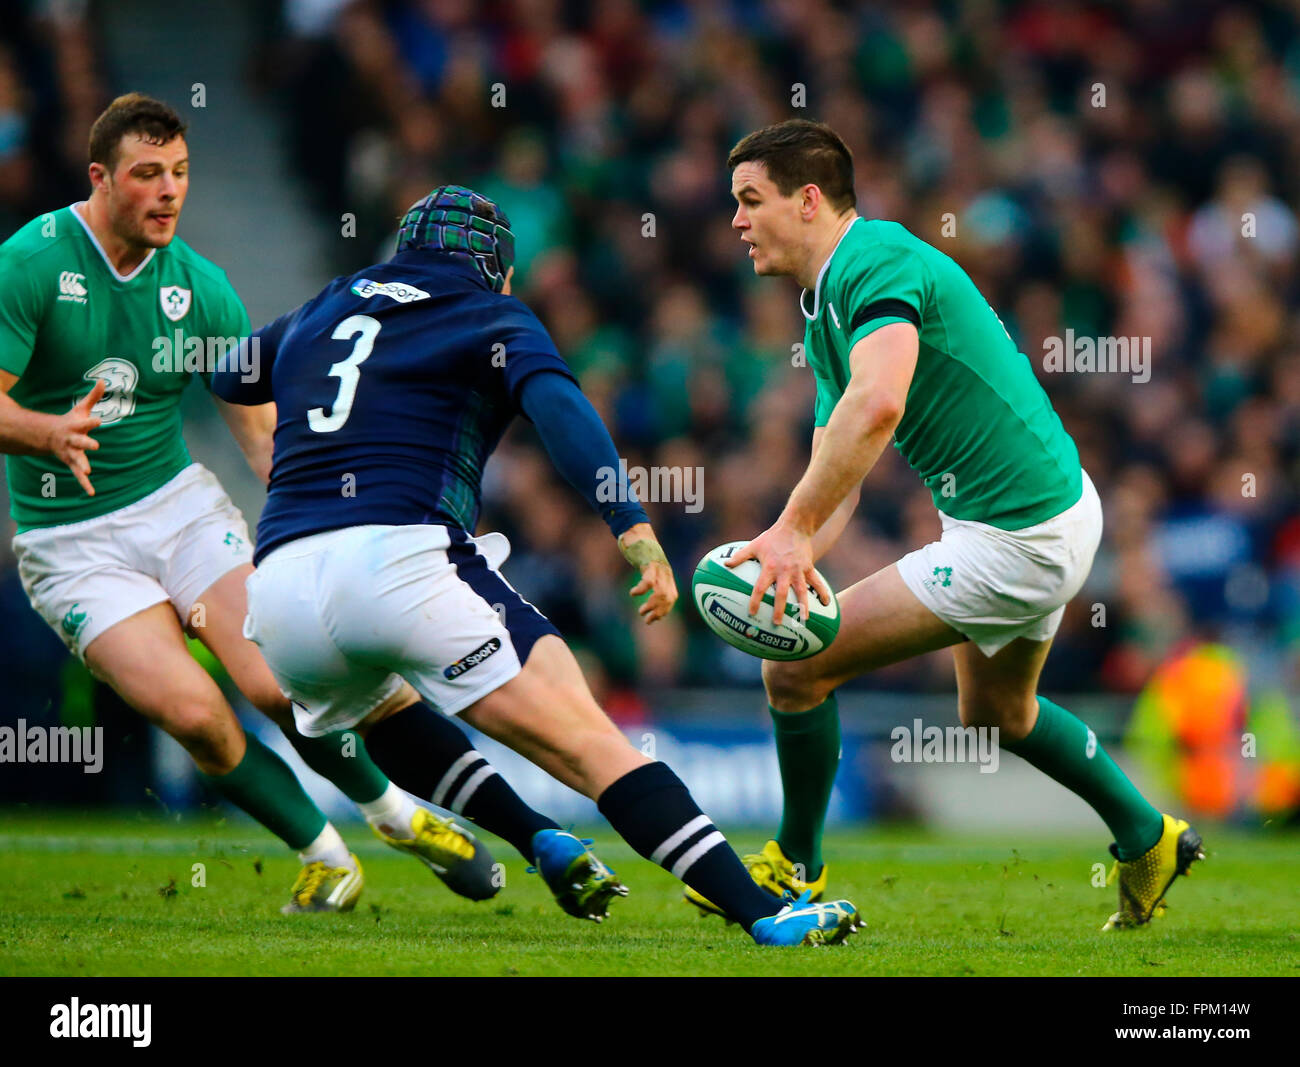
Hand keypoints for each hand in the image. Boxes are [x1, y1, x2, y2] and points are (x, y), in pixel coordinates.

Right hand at [48, 378, 103, 495]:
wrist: (51, 436)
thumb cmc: (71, 421)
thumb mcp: (81, 408)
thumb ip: (93, 396)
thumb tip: (103, 380)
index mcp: (76, 426)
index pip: (86, 423)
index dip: (92, 422)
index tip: (99, 420)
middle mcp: (73, 440)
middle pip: (80, 442)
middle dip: (86, 443)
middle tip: (95, 445)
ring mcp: (72, 453)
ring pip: (77, 460)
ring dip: (82, 465)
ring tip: (87, 472)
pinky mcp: (72, 463)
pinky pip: (78, 475)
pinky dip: (84, 484)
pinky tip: (92, 492)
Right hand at [619, 522, 677, 623]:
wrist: (635, 529)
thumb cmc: (639, 548)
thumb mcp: (648, 564)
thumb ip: (651, 575)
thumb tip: (648, 589)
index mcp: (665, 574)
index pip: (672, 597)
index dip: (665, 610)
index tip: (655, 618)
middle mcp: (664, 572)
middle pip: (669, 597)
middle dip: (659, 612)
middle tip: (646, 620)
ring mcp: (657, 567)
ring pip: (661, 592)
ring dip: (651, 606)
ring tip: (641, 612)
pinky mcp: (647, 562)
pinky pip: (648, 580)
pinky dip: (641, 590)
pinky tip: (633, 593)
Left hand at [728, 518, 830, 625]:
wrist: (794, 526)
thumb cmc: (772, 537)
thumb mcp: (754, 545)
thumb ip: (740, 556)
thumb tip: (725, 565)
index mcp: (769, 567)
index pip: (760, 587)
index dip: (756, 600)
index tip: (752, 613)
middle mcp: (784, 571)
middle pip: (781, 594)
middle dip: (779, 610)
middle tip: (777, 623)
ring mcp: (798, 570)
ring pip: (801, 591)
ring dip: (803, 606)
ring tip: (804, 620)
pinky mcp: (808, 567)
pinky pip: (816, 582)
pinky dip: (822, 593)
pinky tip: (827, 604)